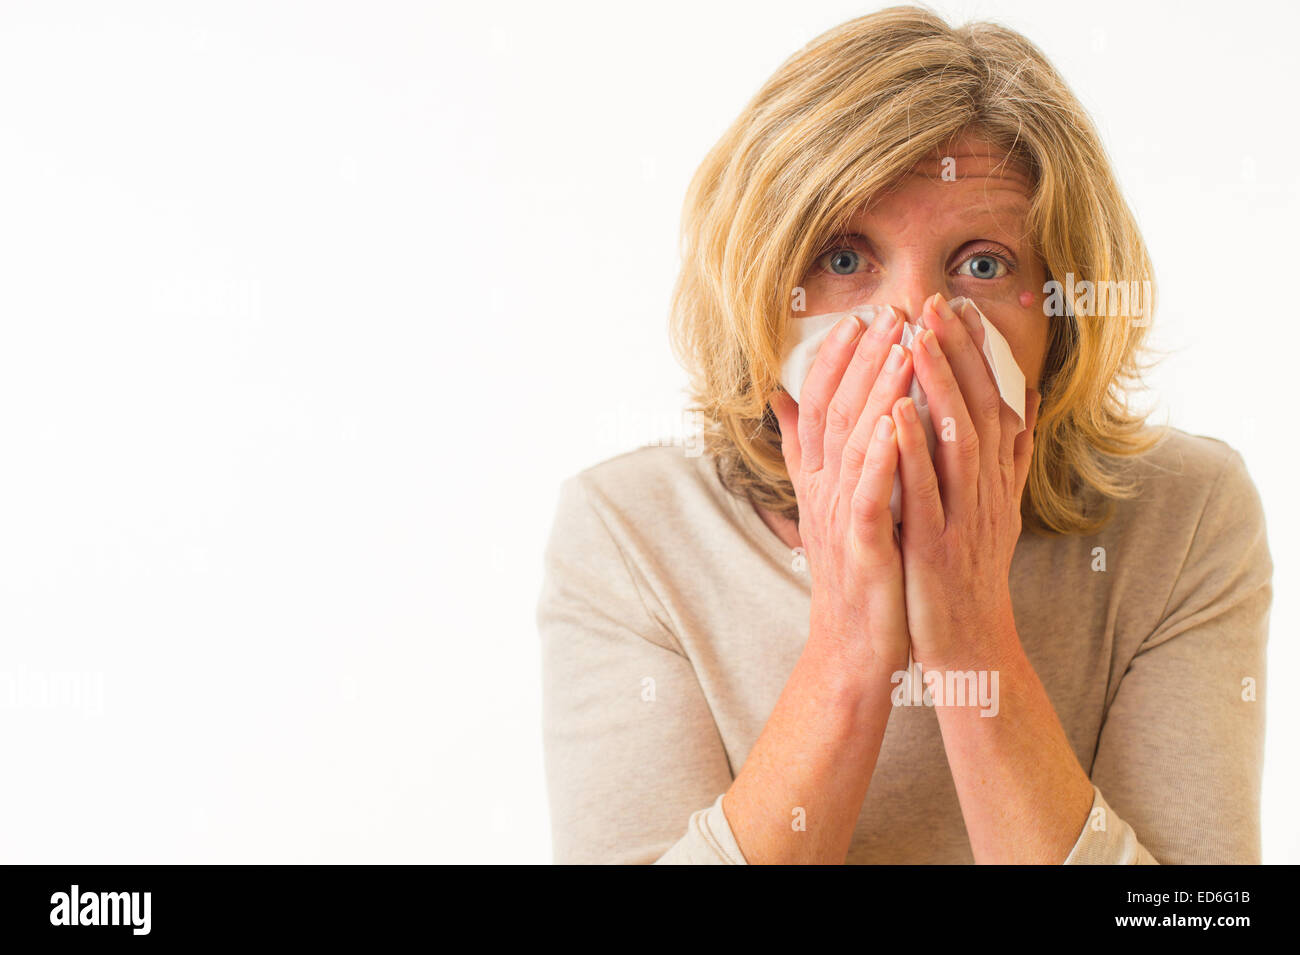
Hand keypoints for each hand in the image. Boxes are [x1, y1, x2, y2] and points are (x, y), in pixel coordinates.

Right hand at [769, 308, 914, 673]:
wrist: (855, 645)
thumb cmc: (854, 573)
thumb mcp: (828, 503)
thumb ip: (806, 451)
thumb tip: (782, 400)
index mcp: (821, 477)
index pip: (822, 402)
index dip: (838, 359)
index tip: (860, 317)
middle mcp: (824, 489)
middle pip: (837, 409)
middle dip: (863, 358)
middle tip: (887, 313)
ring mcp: (840, 515)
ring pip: (855, 441)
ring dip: (877, 391)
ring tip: (902, 347)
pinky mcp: (862, 544)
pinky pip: (870, 492)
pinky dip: (884, 455)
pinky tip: (902, 422)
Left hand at [888, 293, 1040, 670]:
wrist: (969, 648)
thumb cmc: (970, 574)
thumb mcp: (996, 509)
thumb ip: (1009, 454)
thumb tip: (1030, 397)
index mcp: (994, 480)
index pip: (991, 402)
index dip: (977, 354)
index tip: (959, 305)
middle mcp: (987, 492)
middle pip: (980, 409)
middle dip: (958, 354)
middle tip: (937, 301)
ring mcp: (965, 519)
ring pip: (957, 441)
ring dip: (939, 387)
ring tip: (917, 337)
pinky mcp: (937, 549)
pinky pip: (925, 492)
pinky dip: (912, 450)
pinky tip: (896, 413)